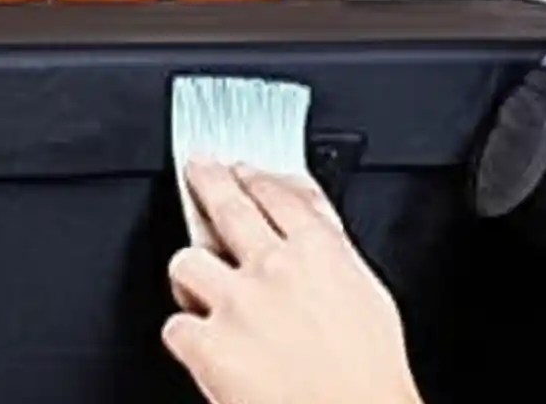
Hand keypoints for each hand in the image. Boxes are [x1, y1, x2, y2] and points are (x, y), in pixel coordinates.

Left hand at [164, 161, 420, 403]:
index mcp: (320, 252)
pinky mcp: (209, 345)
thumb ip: (333, 256)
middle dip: (208, 180)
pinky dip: (187, 339)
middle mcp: (274, 268)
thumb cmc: (370, 377)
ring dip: (191, 277)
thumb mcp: (369, 296)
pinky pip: (175, 327)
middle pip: (228, 204)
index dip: (255, 176)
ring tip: (199, 288)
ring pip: (186, 261)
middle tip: (199, 168)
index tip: (245, 171)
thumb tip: (313, 236)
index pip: (279, 193)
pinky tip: (203, 346)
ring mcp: (237, 303)